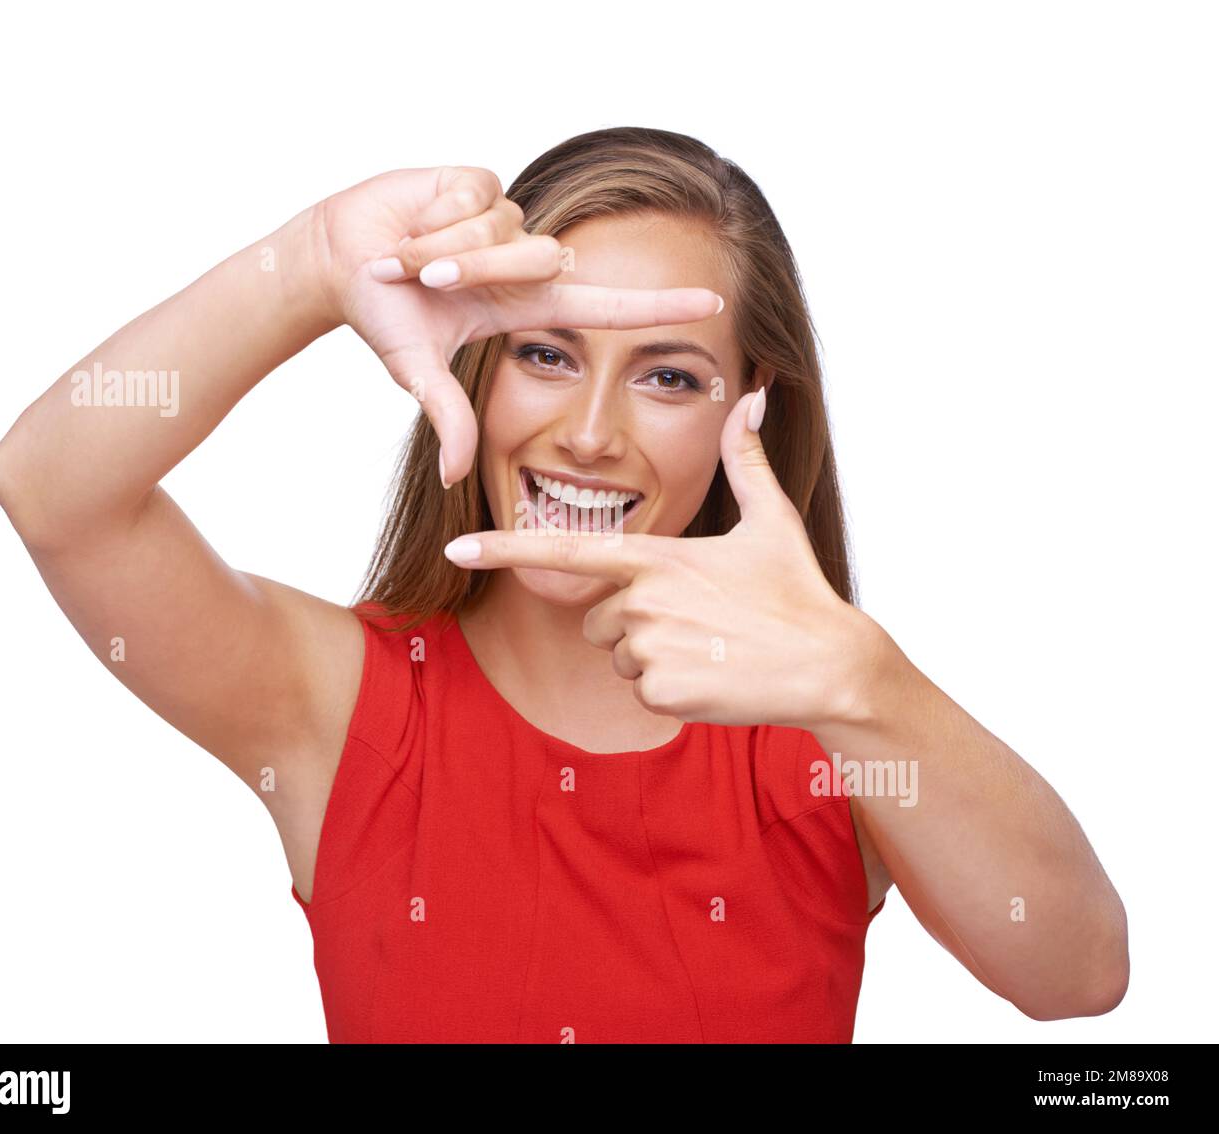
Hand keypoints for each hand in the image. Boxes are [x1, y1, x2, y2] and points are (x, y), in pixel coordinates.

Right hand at [312, 166, 722, 485]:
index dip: (658, 307)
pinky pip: (476, 197)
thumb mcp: (418, 370)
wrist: (339, 257)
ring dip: (446, 248)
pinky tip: (413, 220)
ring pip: (508, 229)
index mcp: (524, 306)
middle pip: (546, 260)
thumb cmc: (383, 313)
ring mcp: (508, 219)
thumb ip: (448, 418)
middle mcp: (526, 261)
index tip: (714, 304)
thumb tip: (457, 477)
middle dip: (476, 271)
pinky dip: (433, 217)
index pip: (606, 309)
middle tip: (424, 281)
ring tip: (408, 256)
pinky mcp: (483, 180)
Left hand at [441, 388, 886, 728]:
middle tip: (697, 622)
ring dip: (654, 657)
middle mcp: (642, 598)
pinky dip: (672, 690)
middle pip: (600, 618)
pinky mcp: (661, 691)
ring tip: (711, 647)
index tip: (455, 550)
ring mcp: (649, 646)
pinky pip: (642, 691)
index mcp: (656, 554)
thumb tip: (753, 399)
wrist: (830, 663)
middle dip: (635, 623)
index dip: (503, 548)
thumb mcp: (770, 520)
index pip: (565, 548)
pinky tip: (714, 676)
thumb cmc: (798, 591)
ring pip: (619, 657)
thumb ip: (745, 461)